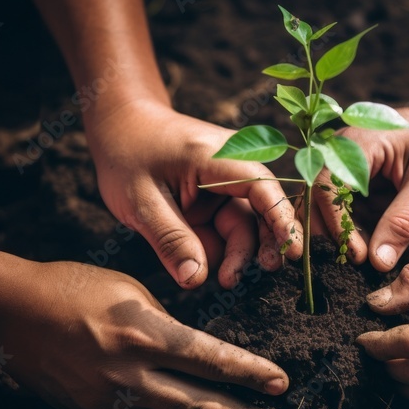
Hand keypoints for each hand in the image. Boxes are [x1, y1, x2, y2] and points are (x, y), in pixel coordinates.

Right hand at [0, 260, 288, 408]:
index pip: (210, 360)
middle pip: (200, 407)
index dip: (250, 374)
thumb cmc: (71, 287)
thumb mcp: (130, 289)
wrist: (10, 313)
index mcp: (143, 333)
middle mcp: (129, 375)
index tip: (280, 383)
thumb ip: (167, 323)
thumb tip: (197, 350)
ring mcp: (108, 403)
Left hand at [86, 99, 302, 288]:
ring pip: (245, 226)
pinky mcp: (215, 201)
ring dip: (241, 253)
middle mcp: (231, 169)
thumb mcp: (140, 200)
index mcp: (218, 157)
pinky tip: (216, 270)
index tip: (290, 250)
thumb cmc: (126, 154)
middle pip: (262, 209)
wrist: (118, 127)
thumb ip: (170, 239)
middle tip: (265, 270)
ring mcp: (224, 187)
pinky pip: (227, 230)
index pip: (262, 186)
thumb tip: (194, 279)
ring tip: (228, 280)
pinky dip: (224, 251)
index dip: (280, 217)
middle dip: (265, 241)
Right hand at [314, 102, 408, 270]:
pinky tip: (371, 246)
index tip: (358, 256)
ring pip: (324, 207)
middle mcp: (341, 150)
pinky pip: (342, 209)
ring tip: (364, 258)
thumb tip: (378, 262)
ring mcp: (343, 164)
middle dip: (329, 233)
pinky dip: (353, 229)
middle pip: (316, 197)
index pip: (328, 185)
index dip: (336, 224)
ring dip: (339, 234)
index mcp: (358, 142)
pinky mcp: (353, 179)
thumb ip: (404, 220)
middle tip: (355, 264)